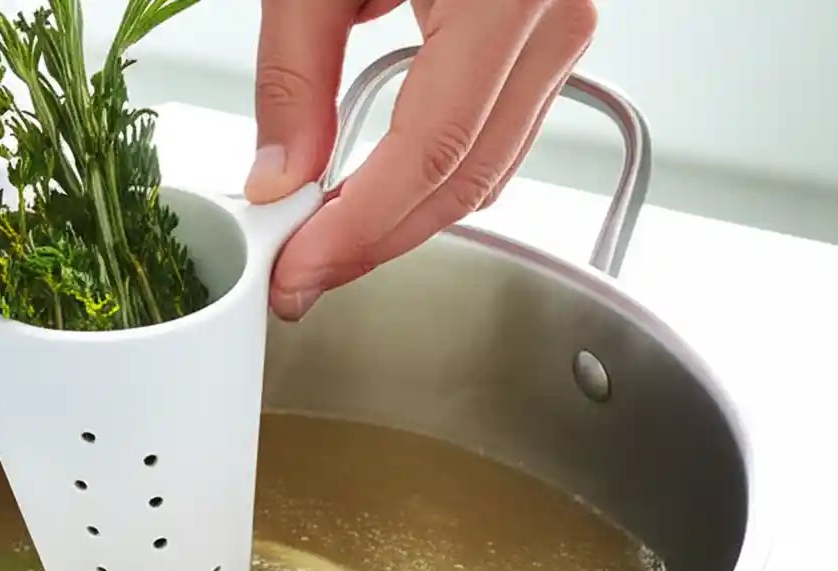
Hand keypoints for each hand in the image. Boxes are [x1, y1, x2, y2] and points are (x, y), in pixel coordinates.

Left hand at [248, 0, 596, 319]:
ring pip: (486, 172)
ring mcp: (559, 34)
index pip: (431, 149)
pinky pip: (492, 138)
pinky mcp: (542, 42)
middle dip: (376, 244)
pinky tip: (371, 195)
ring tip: (324, 245)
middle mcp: (552, 20)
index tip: (296, 270)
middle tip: (298, 277)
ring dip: (402, 222)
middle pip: (464, 180)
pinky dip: (429, 180)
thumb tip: (279, 178)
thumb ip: (293, 70)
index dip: (360, 228)